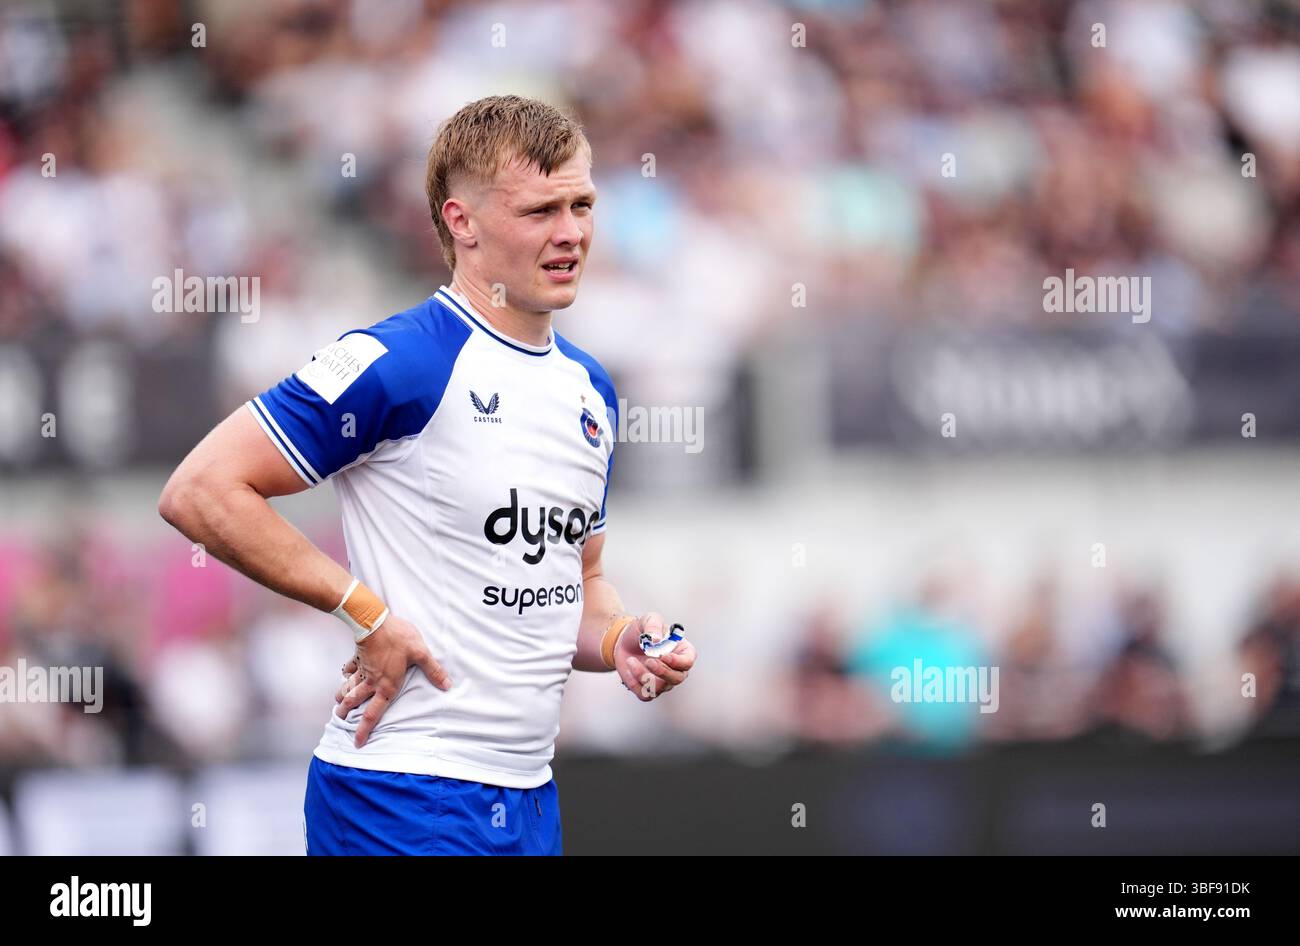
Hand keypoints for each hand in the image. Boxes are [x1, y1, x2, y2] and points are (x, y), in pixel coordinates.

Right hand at [334, 614, 451, 746]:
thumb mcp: (420, 653)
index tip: (357, 742)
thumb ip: (433, 670)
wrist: (373, 620)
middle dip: (346, 713)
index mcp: (387, 685)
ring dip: (342, 696)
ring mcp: (362, 669)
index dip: (364, 730)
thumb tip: (447, 685)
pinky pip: (349, 668)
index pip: (373, 714)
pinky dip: (345, 674)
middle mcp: (371, 681)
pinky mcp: (358, 656)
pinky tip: (344, 675)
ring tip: (338, 703)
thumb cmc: (398, 638)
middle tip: (340, 720)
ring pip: (349, 687)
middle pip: (355, 702)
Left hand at [613, 611, 696, 701]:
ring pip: (659, 688)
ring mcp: (663, 681)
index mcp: (682, 651)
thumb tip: (656, 641)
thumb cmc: (643, 630)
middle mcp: (676, 669)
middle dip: (662, 671)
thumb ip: (653, 626)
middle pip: (677, 678)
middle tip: (648, 660)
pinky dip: (635, 683)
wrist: (624, 641)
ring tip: (631, 660)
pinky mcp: (648, 689)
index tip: (663, 655)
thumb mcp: (649, 619)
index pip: (687, 662)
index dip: (678, 662)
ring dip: (643, 676)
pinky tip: (629, 668)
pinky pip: (645, 695)